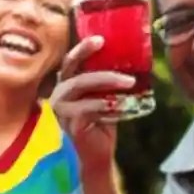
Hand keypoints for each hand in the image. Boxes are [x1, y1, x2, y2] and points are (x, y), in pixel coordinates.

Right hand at [50, 35, 134, 173]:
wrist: (99, 154)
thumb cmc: (103, 123)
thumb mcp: (107, 96)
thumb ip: (110, 81)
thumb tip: (133, 59)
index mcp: (67, 85)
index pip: (71, 61)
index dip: (82, 48)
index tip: (100, 39)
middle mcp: (60, 94)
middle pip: (71, 68)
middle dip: (88, 54)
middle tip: (107, 47)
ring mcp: (62, 109)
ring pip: (81, 84)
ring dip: (107, 79)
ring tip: (130, 81)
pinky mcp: (70, 123)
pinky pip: (88, 107)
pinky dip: (107, 103)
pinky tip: (122, 104)